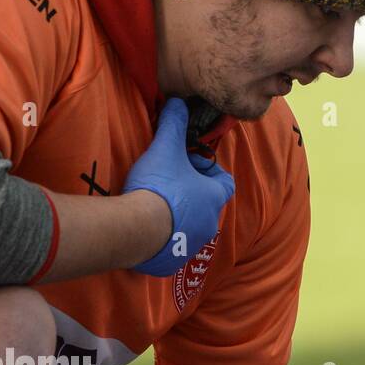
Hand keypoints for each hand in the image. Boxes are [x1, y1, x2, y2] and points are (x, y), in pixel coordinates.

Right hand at [123, 98, 235, 276]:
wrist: (138, 229)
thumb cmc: (159, 187)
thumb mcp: (166, 148)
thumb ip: (173, 125)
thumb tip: (177, 102)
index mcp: (213, 198)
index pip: (226, 183)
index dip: (210, 171)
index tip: (190, 164)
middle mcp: (209, 224)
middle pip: (206, 204)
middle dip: (190, 192)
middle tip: (168, 181)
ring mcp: (193, 245)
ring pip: (190, 226)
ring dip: (177, 215)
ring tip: (153, 204)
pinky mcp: (173, 262)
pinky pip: (172, 247)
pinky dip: (163, 237)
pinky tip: (145, 227)